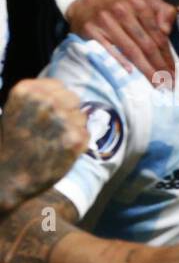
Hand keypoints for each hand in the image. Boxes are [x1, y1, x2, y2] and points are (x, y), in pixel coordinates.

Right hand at [0, 78, 89, 200]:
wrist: (7, 176)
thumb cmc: (10, 145)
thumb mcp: (14, 111)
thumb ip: (38, 98)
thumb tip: (66, 94)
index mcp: (27, 90)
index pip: (59, 86)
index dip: (58, 100)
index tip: (50, 112)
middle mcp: (46, 101)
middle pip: (74, 98)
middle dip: (68, 112)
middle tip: (54, 130)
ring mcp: (62, 119)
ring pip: (81, 117)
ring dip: (73, 127)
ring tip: (53, 141)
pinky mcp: (76, 138)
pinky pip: (86, 133)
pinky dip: (78, 142)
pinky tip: (61, 150)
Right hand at [64, 0, 176, 82]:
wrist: (87, 4)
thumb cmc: (123, 8)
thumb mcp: (145, 2)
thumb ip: (164, 11)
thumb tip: (167, 30)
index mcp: (139, 3)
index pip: (158, 35)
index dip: (168, 56)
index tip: (176, 73)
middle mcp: (122, 10)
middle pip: (146, 44)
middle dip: (160, 66)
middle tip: (169, 84)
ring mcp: (105, 19)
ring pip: (131, 49)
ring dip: (145, 69)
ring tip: (156, 83)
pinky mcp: (91, 28)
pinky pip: (108, 49)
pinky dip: (120, 60)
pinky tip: (131, 72)